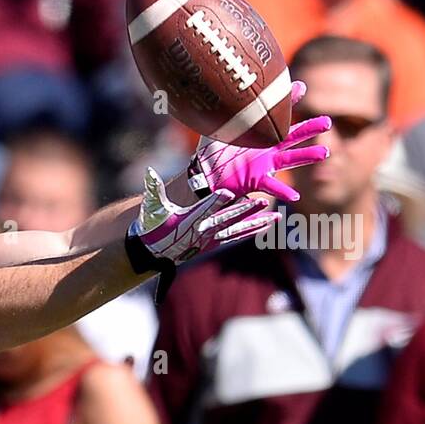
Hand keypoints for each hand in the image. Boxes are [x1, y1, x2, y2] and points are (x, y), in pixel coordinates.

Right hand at [133, 167, 278, 264]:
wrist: (153, 252)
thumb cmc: (153, 226)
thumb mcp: (152, 208)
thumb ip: (153, 189)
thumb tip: (149, 171)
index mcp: (187, 220)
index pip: (203, 209)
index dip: (216, 201)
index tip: (228, 192)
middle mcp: (201, 231)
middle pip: (226, 220)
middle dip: (244, 211)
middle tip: (261, 201)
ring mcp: (209, 239)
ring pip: (237, 231)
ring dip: (256, 223)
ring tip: (276, 217)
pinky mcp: (214, 243)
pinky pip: (237, 236)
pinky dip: (252, 230)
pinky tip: (268, 224)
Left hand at [188, 80, 331, 202]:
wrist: (203, 176)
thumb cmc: (211, 151)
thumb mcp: (218, 129)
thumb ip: (224, 113)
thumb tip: (223, 89)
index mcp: (260, 133)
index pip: (278, 114)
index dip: (289, 101)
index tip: (302, 87)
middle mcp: (267, 148)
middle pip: (294, 136)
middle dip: (310, 129)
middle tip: (327, 122)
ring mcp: (264, 165)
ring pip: (291, 159)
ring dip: (308, 156)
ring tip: (325, 153)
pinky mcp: (256, 181)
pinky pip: (273, 187)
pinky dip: (284, 192)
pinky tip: (296, 196)